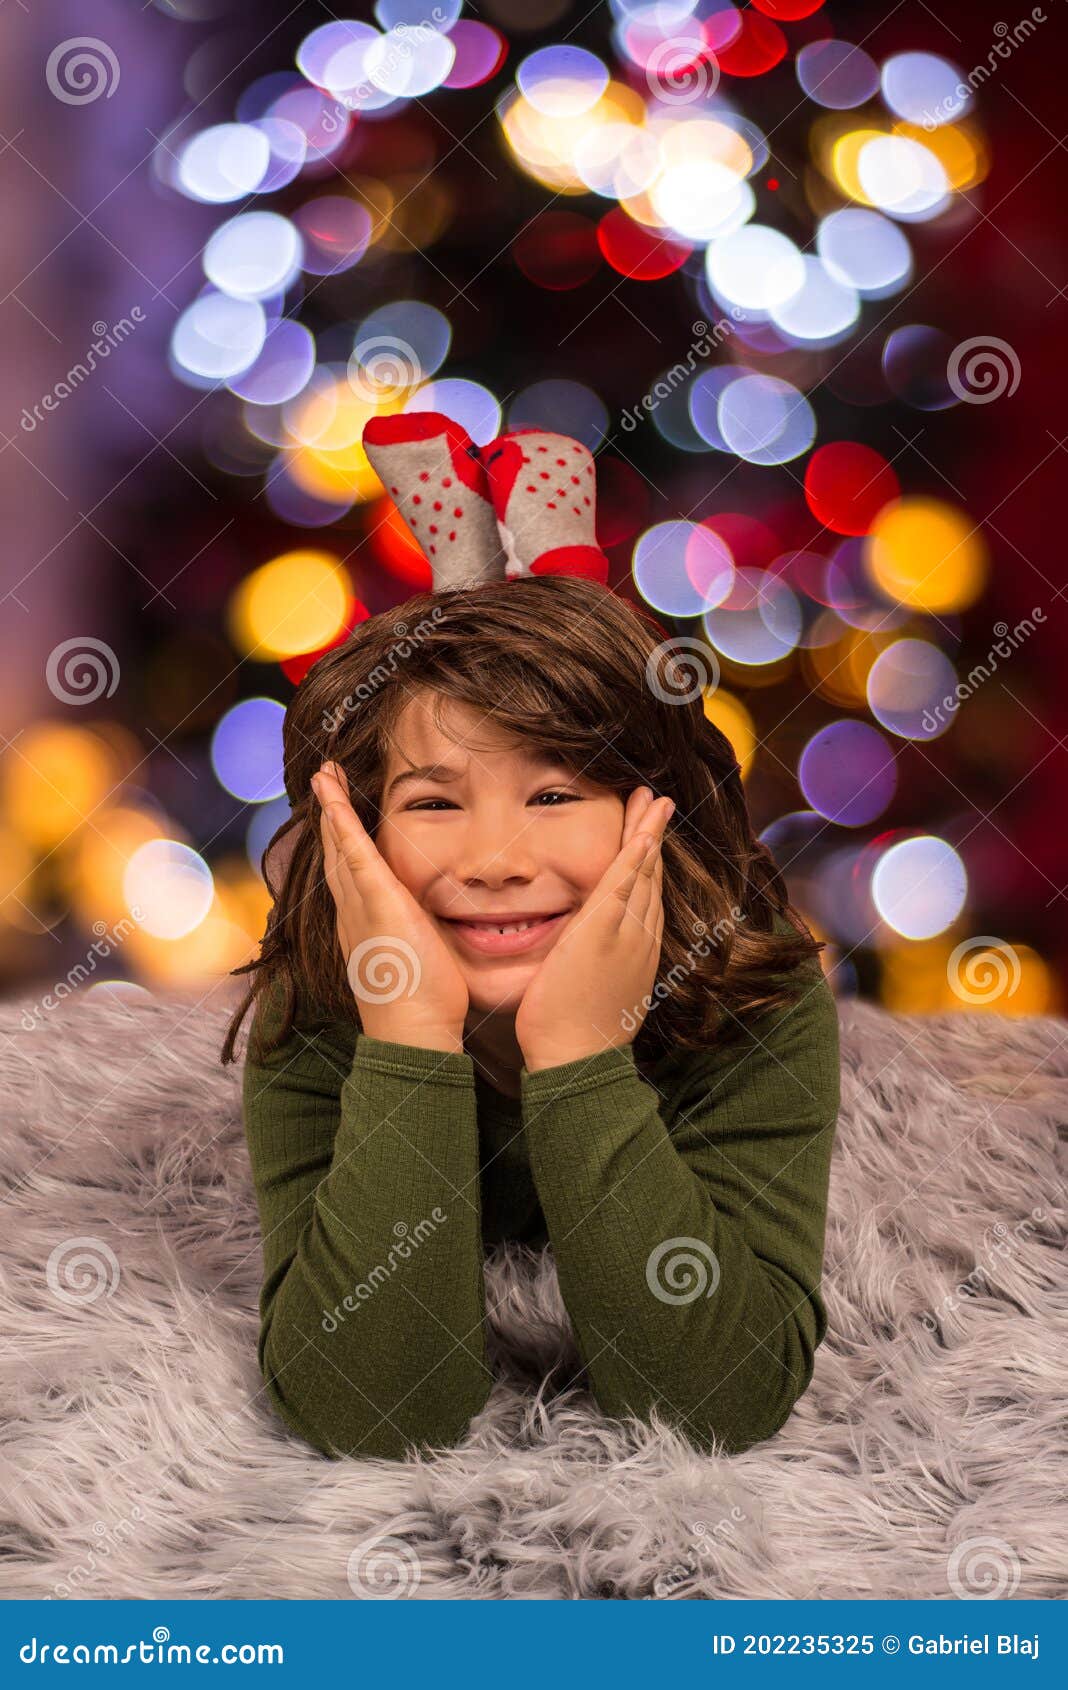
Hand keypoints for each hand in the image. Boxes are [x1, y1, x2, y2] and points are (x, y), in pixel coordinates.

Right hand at [312, 761, 469, 1052]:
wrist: (413, 1032)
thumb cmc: (425, 1005)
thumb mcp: (423, 958)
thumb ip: (424, 935)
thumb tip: (439, 927)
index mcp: (366, 923)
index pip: (352, 872)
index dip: (343, 840)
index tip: (339, 812)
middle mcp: (354, 912)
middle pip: (336, 853)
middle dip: (329, 815)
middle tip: (322, 779)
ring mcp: (361, 906)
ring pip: (339, 846)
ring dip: (331, 807)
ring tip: (324, 773)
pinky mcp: (378, 903)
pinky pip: (354, 854)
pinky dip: (342, 823)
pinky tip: (334, 797)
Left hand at [515, 787, 672, 1071]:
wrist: (577, 1060)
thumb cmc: (575, 1033)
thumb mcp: (594, 988)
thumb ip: (592, 960)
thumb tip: (576, 945)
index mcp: (637, 950)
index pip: (645, 893)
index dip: (649, 858)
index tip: (649, 830)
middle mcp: (639, 939)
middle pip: (650, 876)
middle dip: (653, 834)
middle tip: (658, 799)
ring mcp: (625, 937)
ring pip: (642, 875)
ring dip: (648, 833)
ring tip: (654, 800)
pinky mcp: (602, 936)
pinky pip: (623, 889)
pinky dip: (635, 859)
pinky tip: (642, 834)